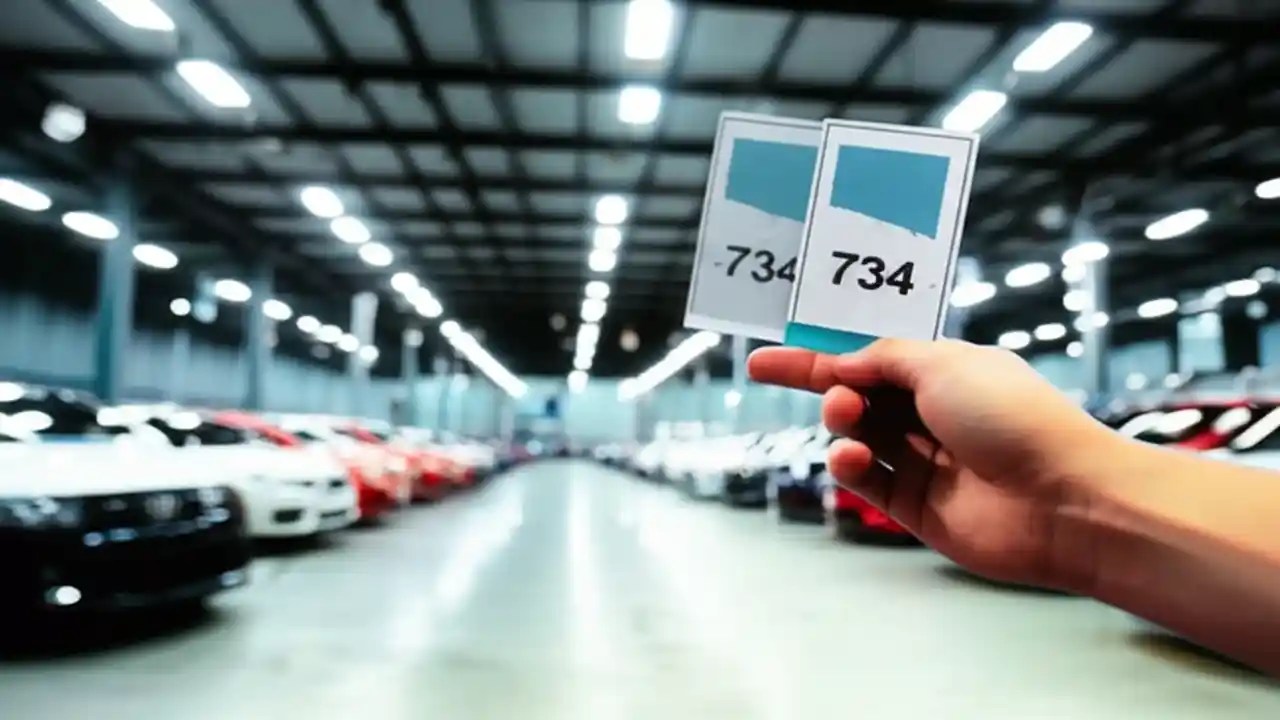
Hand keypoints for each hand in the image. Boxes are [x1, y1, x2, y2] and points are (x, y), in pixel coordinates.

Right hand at [749, 339, 1117, 589]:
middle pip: (855, 397)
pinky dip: (848, 465)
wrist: (1061, 500)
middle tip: (835, 396)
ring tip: (848, 423)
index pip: (867, 359)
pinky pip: (863, 480)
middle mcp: (930, 414)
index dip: (817, 358)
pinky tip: (850, 457)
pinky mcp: (913, 506)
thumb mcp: (943, 363)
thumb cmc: (1013, 417)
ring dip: (842, 424)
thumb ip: (883, 358)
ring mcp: (921, 461)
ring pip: (856, 437)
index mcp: (942, 372)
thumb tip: (843, 363)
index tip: (764, 361)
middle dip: (827, 390)